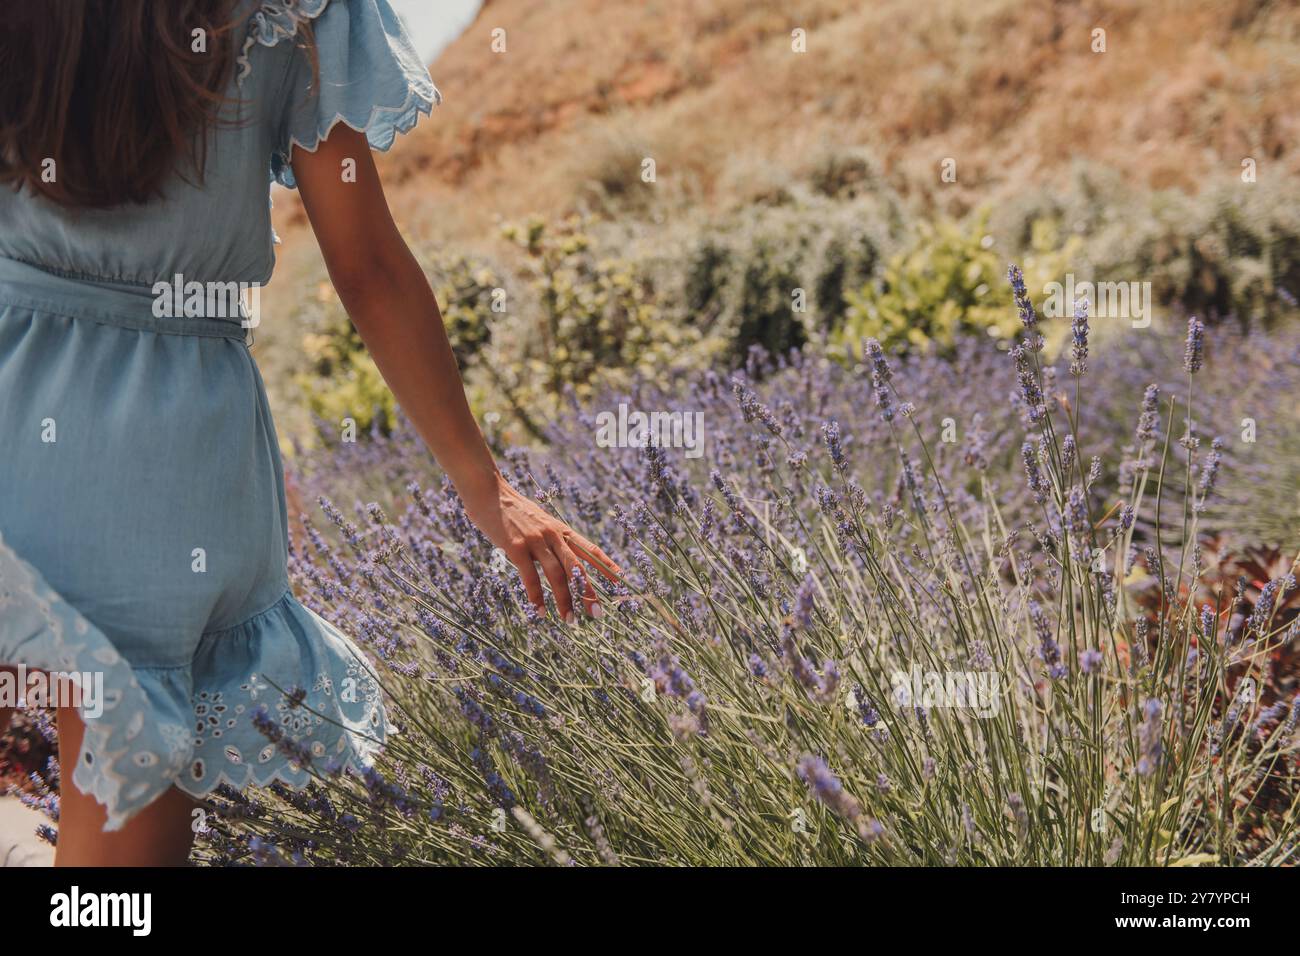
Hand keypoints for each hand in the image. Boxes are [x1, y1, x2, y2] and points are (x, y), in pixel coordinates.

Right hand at [461, 471, 620, 620]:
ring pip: (557, 574)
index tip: (619, 580)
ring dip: (565, 599)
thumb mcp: (539, 521)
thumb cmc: (512, 510)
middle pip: (576, 567)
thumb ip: (550, 540)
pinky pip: (530, 576)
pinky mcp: (516, 546)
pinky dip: (537, 596)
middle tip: (597, 613)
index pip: (590, 548)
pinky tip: (541, 611)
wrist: (489, 493)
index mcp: (560, 529)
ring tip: (569, 619)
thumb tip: (558, 560)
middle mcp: (553, 535)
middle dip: (587, 591)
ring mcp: (536, 540)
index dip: (605, 565)